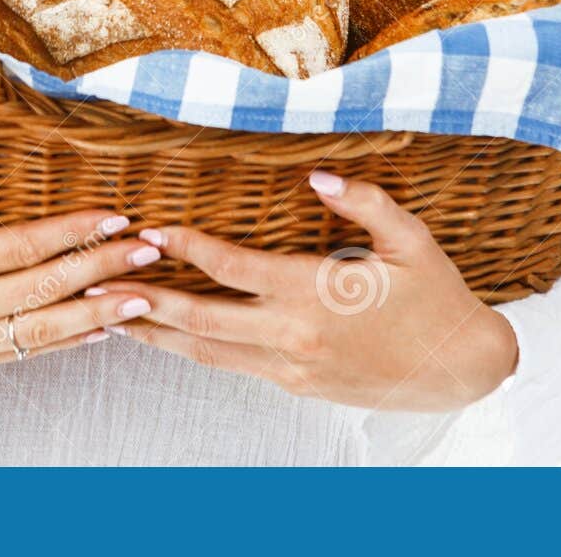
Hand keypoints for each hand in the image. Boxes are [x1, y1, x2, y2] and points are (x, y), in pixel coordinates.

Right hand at [0, 149, 162, 373]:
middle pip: (43, 289)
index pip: (19, 247)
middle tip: (150, 250)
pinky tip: (100, 332)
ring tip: (144, 297)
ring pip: (42, 332)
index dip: (70, 231)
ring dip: (97, 314)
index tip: (114, 215)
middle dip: (102, 269)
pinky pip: (22, 355)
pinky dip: (65, 344)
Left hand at [85, 170, 518, 410]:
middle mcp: (293, 336)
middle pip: (201, 320)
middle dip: (145, 300)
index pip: (234, 269)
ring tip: (111, 313)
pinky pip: (231, 365)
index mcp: (316, 294)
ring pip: (207, 353)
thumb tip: (319, 175)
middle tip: (97, 283)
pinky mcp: (296, 385)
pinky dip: (192, 349)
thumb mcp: (411, 239)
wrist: (463, 369)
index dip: (187, 248)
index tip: (151, 230)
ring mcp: (292, 367)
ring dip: (157, 332)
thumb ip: (365, 203)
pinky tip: (168, 334)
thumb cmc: (437, 298)